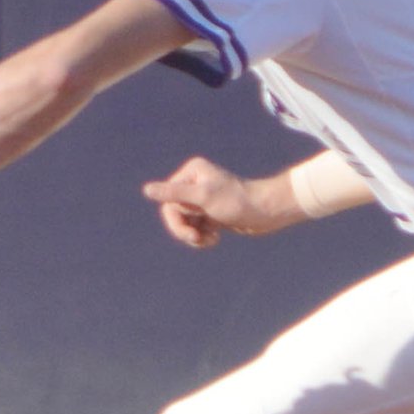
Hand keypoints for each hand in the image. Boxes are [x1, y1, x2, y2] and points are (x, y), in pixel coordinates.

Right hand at [141, 156, 294, 248]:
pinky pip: (195, 227)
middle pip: (174, 212)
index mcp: (191, 173)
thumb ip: (174, 193)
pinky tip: (214, 239)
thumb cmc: (237, 202)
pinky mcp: (211, 212)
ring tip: (210, 240)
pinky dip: (201, 237)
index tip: (191, 233)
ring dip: (194, 235)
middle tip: (198, 239)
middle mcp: (195, 183)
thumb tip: (147, 190)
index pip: (168, 200)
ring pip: (184, 222)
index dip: (175, 220)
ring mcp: (203, 198)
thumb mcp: (203, 197)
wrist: (267, 212)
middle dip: (184, 229)